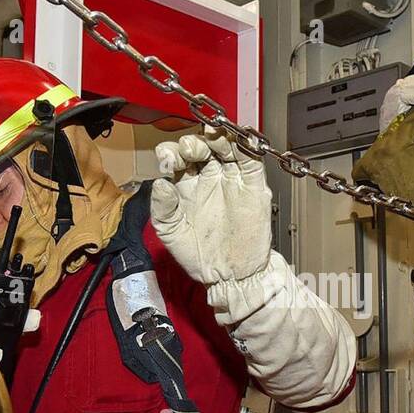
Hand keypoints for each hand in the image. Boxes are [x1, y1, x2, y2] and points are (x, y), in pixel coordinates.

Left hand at [150, 127, 272, 285]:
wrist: (231, 276)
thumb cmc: (199, 256)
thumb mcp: (171, 233)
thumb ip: (162, 208)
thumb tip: (160, 183)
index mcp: (186, 186)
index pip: (177, 158)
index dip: (171, 152)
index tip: (167, 159)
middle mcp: (208, 179)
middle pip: (201, 148)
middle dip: (192, 143)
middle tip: (188, 149)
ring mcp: (231, 180)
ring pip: (226, 148)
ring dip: (218, 138)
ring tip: (211, 136)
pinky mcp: (253, 186)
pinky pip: (251, 161)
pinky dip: (245, 146)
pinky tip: (236, 140)